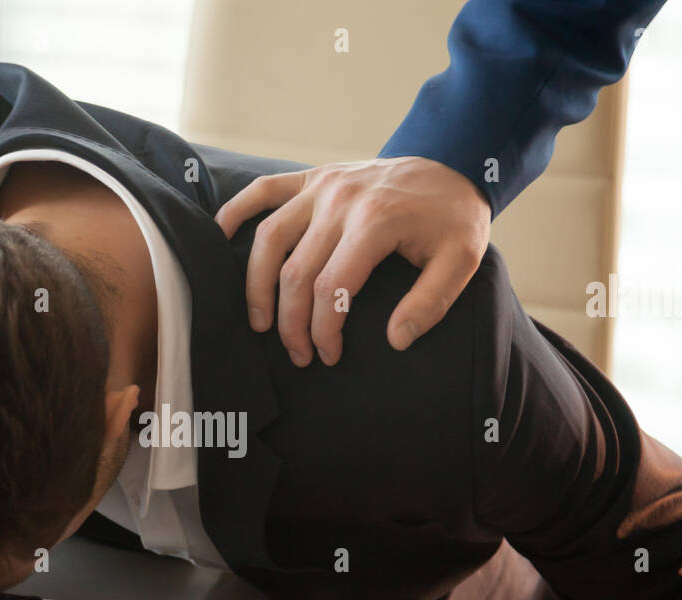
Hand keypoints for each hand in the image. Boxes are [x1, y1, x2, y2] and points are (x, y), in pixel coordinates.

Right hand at [214, 156, 490, 365]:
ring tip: (260, 322)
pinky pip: (263, 190)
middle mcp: (340, 200)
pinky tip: (219, 237)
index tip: (328, 356)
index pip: (331, 288)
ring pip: (269, 239)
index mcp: (375, 222)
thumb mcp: (461, 261)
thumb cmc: (454, 218)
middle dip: (291, 323)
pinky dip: (236, 211)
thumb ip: (430, 303)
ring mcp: (322, 185)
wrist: (455, 161)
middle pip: (295, 272)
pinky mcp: (312, 176)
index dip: (323, 330)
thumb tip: (394, 341)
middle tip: (298, 355)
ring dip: (257, 285)